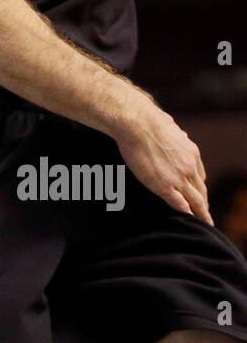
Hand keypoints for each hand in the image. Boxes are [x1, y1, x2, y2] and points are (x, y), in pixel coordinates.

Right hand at [114, 99, 211, 224]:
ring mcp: (179, 178)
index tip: (197, 192)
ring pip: (196, 200)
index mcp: (191, 153)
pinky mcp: (165, 186)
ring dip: (201, 212)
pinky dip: (186, 213)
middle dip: (203, 202)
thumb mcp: (169, 125)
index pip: (199, 175)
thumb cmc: (148, 121)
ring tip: (202, 221)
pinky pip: (180, 204)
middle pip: (201, 190)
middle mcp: (190, 166)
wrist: (138, 124)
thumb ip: (173, 132)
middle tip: (203, 212)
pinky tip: (188, 219)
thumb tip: (173, 127)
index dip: (198, 185)